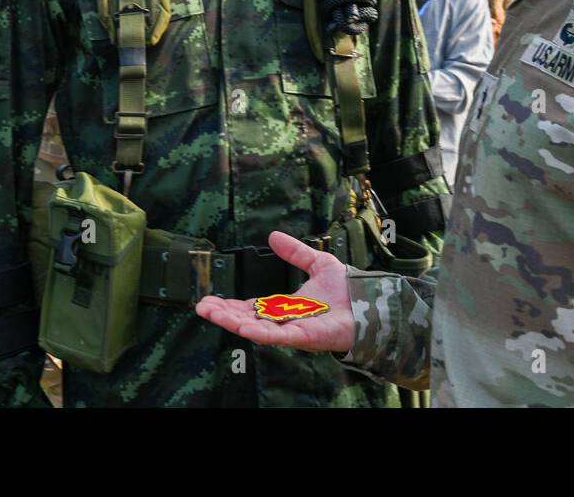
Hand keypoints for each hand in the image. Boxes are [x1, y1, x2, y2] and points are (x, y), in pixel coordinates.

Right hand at [196, 231, 355, 352]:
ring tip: (211, 313)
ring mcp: (293, 330)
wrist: (372, 302)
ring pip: (257, 329)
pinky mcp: (304, 336)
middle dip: (224, 315)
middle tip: (201, 307)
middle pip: (248, 320)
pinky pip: (277, 336)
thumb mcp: (317, 262)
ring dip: (233, 322)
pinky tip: (241, 326)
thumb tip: (273, 235)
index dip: (230, 305)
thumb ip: (295, 252)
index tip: (210, 300)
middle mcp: (285, 321)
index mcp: (286, 307)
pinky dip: (259, 332)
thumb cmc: (348, 289)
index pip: (251, 308)